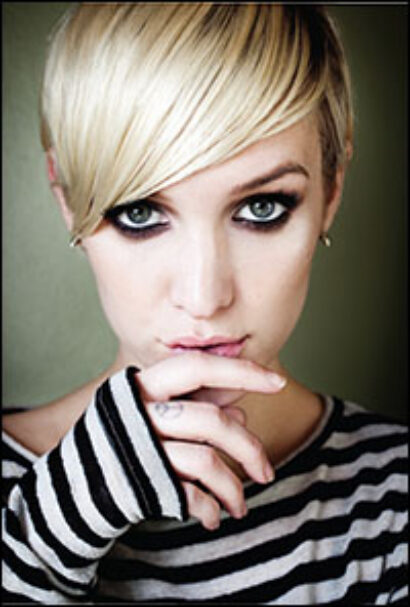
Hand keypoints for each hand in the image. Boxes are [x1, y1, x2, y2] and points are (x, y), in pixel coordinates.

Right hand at [134, 351, 285, 529]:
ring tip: (240, 506)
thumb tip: (241, 409)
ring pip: (205, 460)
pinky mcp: (139, 483)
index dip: (240, 370)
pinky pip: (188, 493)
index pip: (198, 367)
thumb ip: (195, 407)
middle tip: (266, 473)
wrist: (73, 488)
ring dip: (233, 487)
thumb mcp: (154, 414)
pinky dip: (208, 506)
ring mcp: (138, 448)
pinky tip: (214, 516)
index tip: (277, 381)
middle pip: (211, 420)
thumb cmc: (123, 443)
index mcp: (142, 385)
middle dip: (247, 447)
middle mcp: (139, 412)